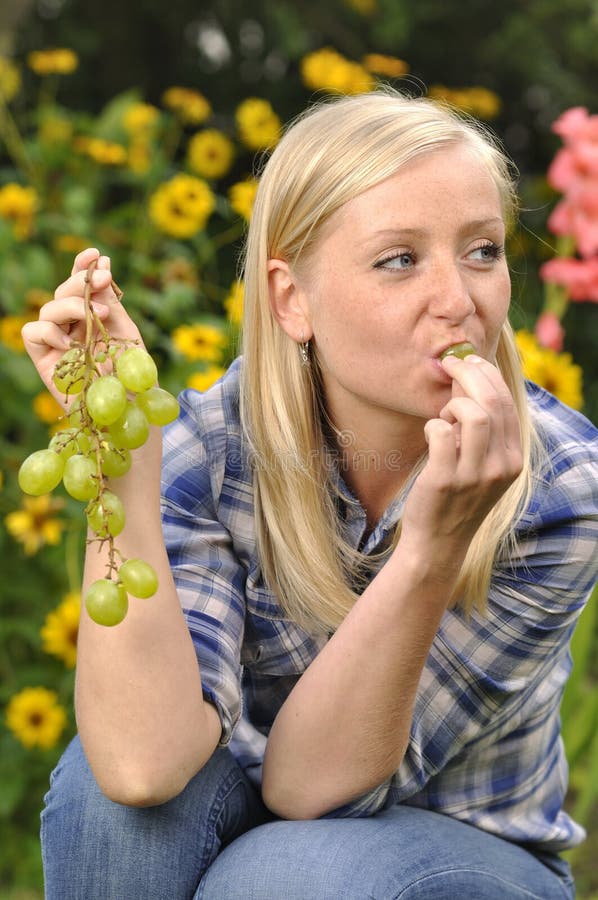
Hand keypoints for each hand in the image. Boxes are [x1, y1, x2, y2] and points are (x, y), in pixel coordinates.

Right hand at [21, 248, 141, 406]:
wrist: (131, 411)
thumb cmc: (133, 377)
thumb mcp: (127, 333)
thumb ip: (112, 302)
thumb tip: (102, 265)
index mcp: (93, 318)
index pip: (80, 286)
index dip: (83, 267)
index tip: (96, 254)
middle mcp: (73, 328)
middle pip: (63, 292)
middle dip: (82, 281)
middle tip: (104, 280)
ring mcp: (57, 344)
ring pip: (48, 308)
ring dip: (72, 304)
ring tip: (99, 315)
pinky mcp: (45, 362)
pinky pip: (33, 333)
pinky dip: (49, 331)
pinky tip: (71, 342)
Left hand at [401, 353, 522, 562]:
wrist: (438, 543)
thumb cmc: (455, 497)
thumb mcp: (478, 463)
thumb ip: (478, 427)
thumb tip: (466, 380)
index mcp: (513, 459)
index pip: (507, 404)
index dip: (487, 375)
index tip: (468, 361)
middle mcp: (501, 467)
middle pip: (493, 402)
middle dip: (469, 375)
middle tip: (449, 365)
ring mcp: (475, 475)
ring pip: (474, 415)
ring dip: (452, 405)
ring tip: (443, 417)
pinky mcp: (446, 481)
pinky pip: (441, 433)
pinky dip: (432, 424)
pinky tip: (430, 434)